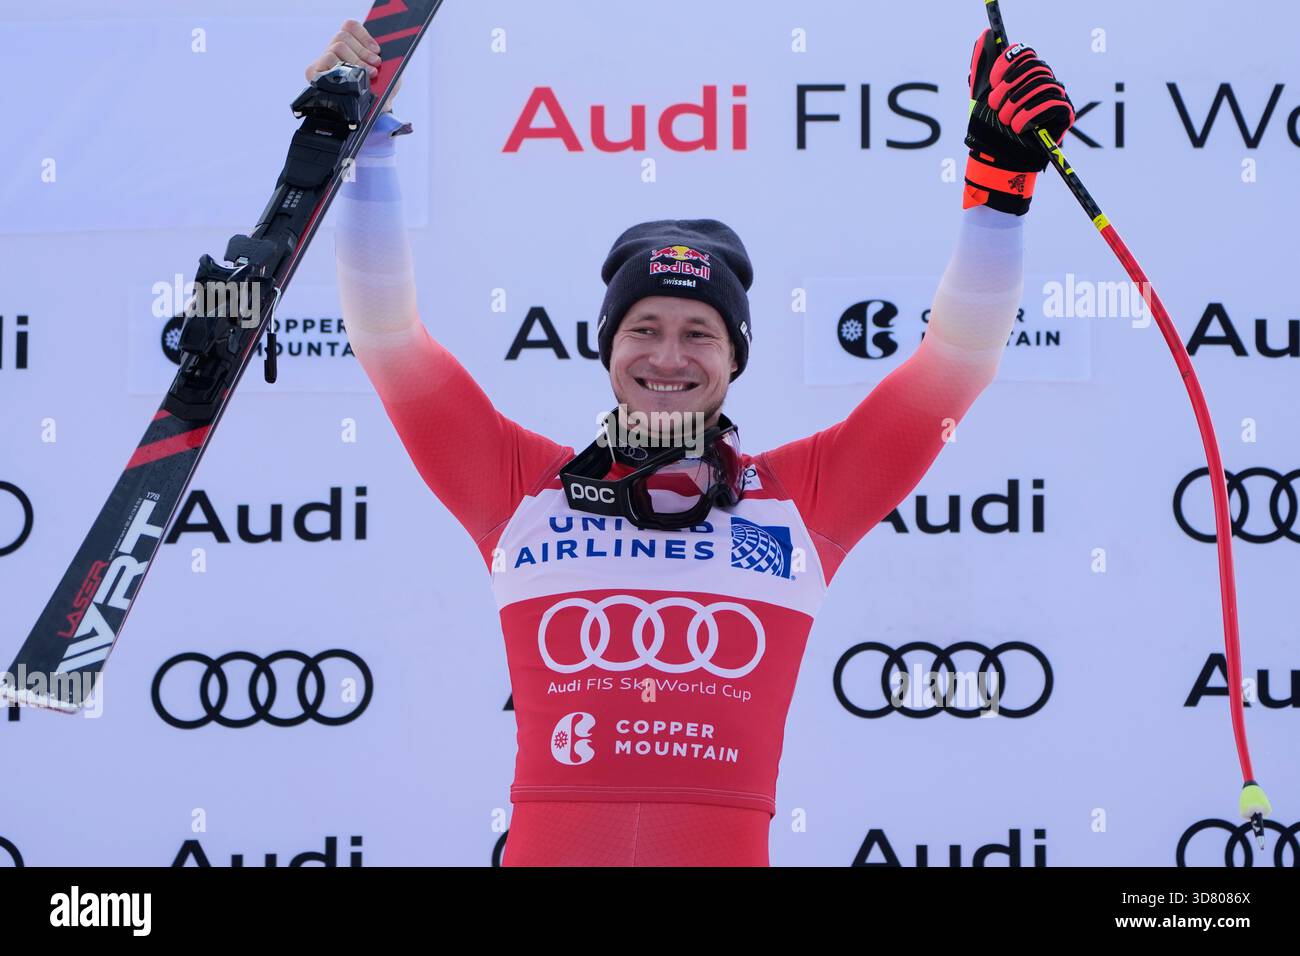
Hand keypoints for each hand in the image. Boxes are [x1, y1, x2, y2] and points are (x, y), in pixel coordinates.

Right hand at [305, 19, 402, 110]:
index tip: (377, 51)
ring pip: (336, 48)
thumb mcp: (390, 77)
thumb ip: (391, 62)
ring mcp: (323, 63)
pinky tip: (350, 79)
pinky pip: (326, 61)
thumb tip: (388, 52)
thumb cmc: (380, 95)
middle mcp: (334, 53)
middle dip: (362, 51)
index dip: (364, 36)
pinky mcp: (314, 75)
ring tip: (368, 75)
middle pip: (342, 37)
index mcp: (350, 48)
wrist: (372, 118)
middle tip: (376, 67)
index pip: (350, 27)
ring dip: (355, 61)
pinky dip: (341, 68)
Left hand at [966, 29, 1074, 172]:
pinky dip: (1029, 115)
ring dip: (1016, 104)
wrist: (999, 159)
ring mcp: (1056, 97)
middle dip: (1009, 88)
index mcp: (1027, 76)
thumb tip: (985, 35)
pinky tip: (1018, 127)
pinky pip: (1052, 103)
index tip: (993, 81)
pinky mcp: (1065, 114)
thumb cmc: (991, 129)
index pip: (1027, 54)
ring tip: (1005, 120)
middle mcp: (1045, 82)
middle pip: (1035, 68)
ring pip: (1042, 85)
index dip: (1009, 63)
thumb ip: (981, 67)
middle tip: (995, 106)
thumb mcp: (980, 96)